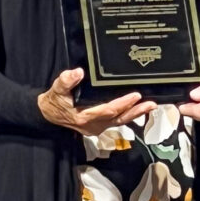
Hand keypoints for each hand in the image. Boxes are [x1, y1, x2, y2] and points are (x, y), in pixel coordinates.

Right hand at [38, 69, 152, 135]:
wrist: (48, 115)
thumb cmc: (54, 101)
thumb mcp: (56, 89)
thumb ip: (66, 81)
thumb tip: (78, 72)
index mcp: (85, 116)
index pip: (108, 110)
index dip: (123, 104)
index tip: (135, 95)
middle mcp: (93, 125)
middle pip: (119, 119)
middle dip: (136, 111)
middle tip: (151, 104)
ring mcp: (97, 128)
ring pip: (120, 122)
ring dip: (135, 114)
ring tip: (150, 106)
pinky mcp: (98, 127)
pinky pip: (116, 122)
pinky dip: (128, 116)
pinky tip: (137, 109)